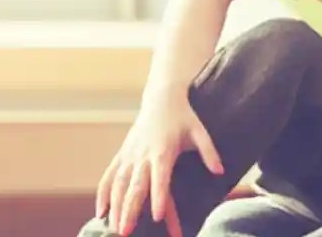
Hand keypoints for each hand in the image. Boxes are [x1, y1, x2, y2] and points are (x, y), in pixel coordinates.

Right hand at [95, 88, 224, 236]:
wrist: (161, 98)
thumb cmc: (183, 117)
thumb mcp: (199, 131)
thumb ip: (209, 151)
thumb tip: (221, 171)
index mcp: (163, 151)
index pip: (160, 178)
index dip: (158, 197)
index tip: (155, 217)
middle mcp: (143, 155)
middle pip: (135, 186)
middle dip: (130, 210)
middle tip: (126, 232)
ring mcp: (130, 155)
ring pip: (118, 184)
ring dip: (115, 206)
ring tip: (114, 228)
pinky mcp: (122, 154)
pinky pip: (109, 176)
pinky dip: (103, 193)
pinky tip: (101, 211)